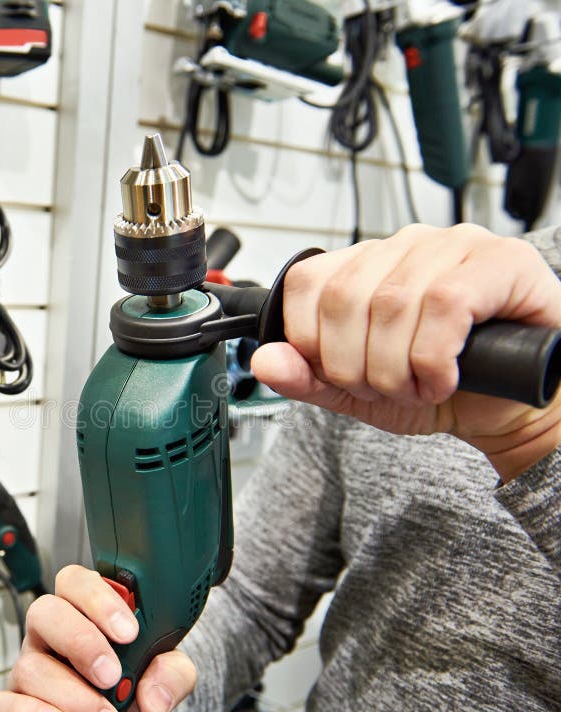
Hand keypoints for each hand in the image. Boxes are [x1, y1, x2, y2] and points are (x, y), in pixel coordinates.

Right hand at [0, 565, 195, 711]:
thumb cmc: (134, 689)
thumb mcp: (166, 677)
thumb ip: (172, 675)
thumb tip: (154, 697)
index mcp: (85, 611)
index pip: (76, 582)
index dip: (99, 600)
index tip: (128, 632)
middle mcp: (51, 633)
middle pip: (45, 611)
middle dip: (80, 642)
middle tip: (111, 675)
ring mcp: (29, 668)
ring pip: (30, 666)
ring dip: (72, 696)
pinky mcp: (13, 706)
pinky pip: (3, 705)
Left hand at [252, 224, 560, 480]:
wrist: (508, 406)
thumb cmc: (440, 387)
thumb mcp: (360, 392)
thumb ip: (309, 378)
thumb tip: (264, 359)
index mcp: (364, 266)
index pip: (305, 283)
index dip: (310, 340)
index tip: (338, 376)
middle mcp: (404, 246)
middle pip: (344, 298)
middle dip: (356, 366)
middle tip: (386, 389)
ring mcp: (453, 245)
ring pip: (392, 303)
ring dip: (397, 369)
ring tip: (419, 387)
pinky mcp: (499, 260)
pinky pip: (444, 305)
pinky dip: (434, 360)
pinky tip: (444, 379)